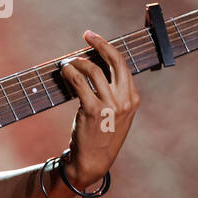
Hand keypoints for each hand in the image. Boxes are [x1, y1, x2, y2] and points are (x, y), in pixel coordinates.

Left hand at [58, 29, 140, 190]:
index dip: (108, 48)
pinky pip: (78, 82)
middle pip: (114, 60)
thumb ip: (114, 93)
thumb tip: (95, 65)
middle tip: (87, 35)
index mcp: (133, 99)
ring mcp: (110, 105)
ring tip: (67, 63)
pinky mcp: (92, 110)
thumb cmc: (102, 136)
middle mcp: (125, 100)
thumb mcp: (117, 115)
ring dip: (76, 62)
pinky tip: (64, 71)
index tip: (95, 38)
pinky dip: (69, 72)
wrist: (93, 162)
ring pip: (92, 70)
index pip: (122, 64)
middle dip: (99, 43)